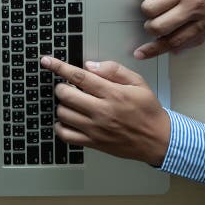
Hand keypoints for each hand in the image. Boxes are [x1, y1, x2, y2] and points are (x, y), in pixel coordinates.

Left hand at [40, 56, 169, 166]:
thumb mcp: (138, 83)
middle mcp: (101, 111)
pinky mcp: (92, 143)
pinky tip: (68, 120)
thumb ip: (114, 70)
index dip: (59, 67)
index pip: (79, 76)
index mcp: (113, 93)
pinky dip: (60, 126)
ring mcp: (95, 129)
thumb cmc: (148, 110)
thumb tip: (89, 66)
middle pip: (65, 94)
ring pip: (62, 113)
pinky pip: (65, 135)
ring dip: (62, 105)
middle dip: (62, 87)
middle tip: (69, 87)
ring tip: (73, 103)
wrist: (158, 140)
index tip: (46, 61)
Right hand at [134, 0, 204, 59]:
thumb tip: (176, 49)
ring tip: (157, 0)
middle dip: (150, 27)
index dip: (153, 50)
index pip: (174, 41)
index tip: (141, 53)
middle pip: (157, 26)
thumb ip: (198, 34)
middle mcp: (193, 6)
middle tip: (154, 20)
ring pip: (148, 8)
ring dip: (149, 7)